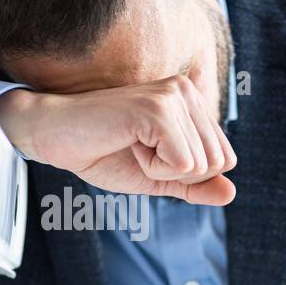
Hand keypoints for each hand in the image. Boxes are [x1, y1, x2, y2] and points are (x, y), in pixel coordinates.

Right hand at [0, 76, 236, 204]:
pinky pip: (181, 165)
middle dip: (174, 172)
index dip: (184, 172)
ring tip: (129, 143)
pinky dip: (152, 168)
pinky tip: (127, 143)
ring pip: (199, 166)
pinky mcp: (159, 110)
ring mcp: (174, 97)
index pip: (224, 158)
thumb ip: (194, 185)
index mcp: (191, 100)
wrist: (54, 138)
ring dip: (159, 169)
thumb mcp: (155, 176)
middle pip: (217, 163)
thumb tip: (231, 193)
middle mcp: (187, 91)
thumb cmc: (100, 152)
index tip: (147, 151)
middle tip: (136, 149)